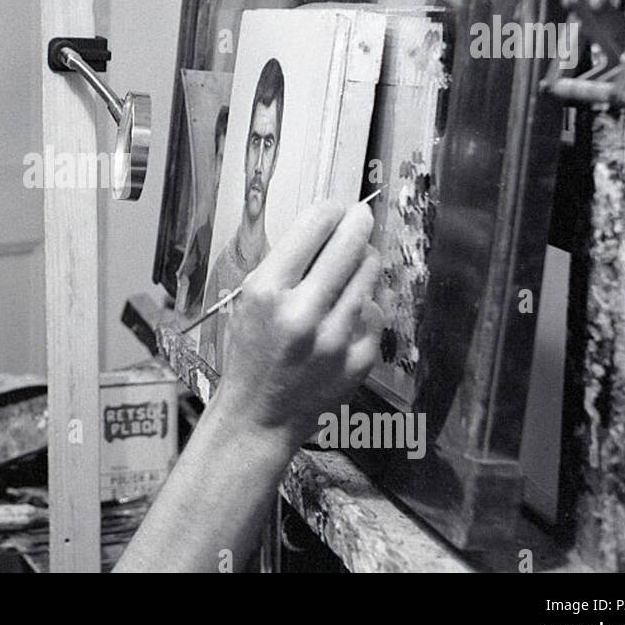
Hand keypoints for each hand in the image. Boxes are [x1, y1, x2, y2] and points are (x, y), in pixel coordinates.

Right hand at [212, 200, 383, 444]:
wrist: (260, 416)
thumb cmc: (251, 355)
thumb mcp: (248, 301)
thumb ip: (285, 264)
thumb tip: (327, 225)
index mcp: (267, 292)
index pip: (313, 227)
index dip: (330, 210)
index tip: (335, 208)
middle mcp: (303, 312)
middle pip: (350, 244)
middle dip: (358, 223)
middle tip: (359, 218)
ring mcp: (336, 338)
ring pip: (370, 273)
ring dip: (364, 261)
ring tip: (351, 267)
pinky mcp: (360, 357)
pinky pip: (377, 309)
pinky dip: (366, 303)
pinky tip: (349, 310)